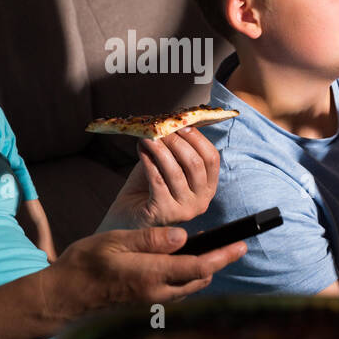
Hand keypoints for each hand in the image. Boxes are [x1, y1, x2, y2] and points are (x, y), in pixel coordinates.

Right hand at [49, 226, 246, 314]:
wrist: (63, 298)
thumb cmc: (84, 265)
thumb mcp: (116, 241)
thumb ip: (152, 239)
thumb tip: (184, 236)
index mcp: (151, 274)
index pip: (198, 266)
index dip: (223, 256)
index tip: (241, 245)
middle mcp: (156, 293)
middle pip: (199, 279)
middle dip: (218, 263)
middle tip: (229, 244)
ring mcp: (151, 303)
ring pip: (189, 288)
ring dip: (202, 271)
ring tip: (207, 249)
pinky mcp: (145, 305)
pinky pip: (175, 292)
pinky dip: (185, 278)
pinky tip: (180, 263)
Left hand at [97, 127, 220, 230]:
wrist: (127, 217)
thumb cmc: (147, 188)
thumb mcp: (166, 166)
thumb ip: (174, 149)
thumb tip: (173, 121)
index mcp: (208, 188)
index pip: (212, 158)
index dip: (197, 138)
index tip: (180, 125)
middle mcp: (202, 201)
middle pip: (195, 163)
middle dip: (176, 141)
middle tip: (159, 129)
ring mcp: (185, 210)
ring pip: (175, 171)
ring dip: (160, 149)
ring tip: (147, 137)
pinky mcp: (165, 213)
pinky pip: (157, 180)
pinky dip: (148, 161)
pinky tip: (141, 150)